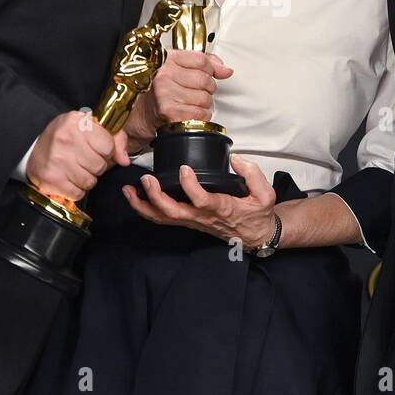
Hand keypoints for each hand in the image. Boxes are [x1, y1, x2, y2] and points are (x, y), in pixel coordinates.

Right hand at [27, 110, 129, 200]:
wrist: (33, 151)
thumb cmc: (65, 139)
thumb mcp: (89, 129)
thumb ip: (114, 139)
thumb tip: (124, 161)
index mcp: (77, 122)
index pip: (108, 145)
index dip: (105, 151)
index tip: (95, 149)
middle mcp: (67, 139)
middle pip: (100, 165)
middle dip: (95, 166)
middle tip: (83, 160)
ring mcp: (58, 160)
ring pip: (90, 181)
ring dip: (86, 179)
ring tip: (75, 169)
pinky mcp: (52, 179)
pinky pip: (78, 193)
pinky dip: (76, 190)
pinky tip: (68, 179)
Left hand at [122, 156, 275, 249]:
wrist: (256, 236)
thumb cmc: (258, 214)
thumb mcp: (265, 194)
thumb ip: (252, 174)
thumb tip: (236, 159)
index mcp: (221, 208)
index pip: (202, 200)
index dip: (190, 186)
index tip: (184, 169)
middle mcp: (203, 217)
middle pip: (174, 212)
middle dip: (156, 197)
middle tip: (146, 179)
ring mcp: (193, 221)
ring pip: (163, 218)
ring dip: (143, 206)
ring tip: (128, 190)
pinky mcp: (188, 221)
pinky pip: (163, 219)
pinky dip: (146, 209)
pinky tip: (135, 197)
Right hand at [124, 50, 232, 148]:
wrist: (138, 115)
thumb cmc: (158, 91)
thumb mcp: (177, 68)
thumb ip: (203, 64)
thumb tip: (225, 70)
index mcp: (166, 60)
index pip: (202, 60)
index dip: (211, 69)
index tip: (208, 74)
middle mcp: (164, 75)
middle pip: (205, 80)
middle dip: (207, 89)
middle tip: (196, 92)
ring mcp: (166, 93)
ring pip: (205, 99)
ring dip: (204, 104)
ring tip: (190, 103)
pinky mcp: (169, 111)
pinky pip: (200, 114)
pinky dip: (200, 116)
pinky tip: (189, 113)